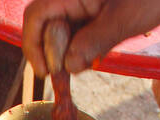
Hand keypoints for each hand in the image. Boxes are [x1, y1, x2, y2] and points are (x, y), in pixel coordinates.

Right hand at [21, 0, 159, 78]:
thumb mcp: (124, 20)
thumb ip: (92, 42)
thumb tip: (68, 67)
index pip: (35, 17)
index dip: (35, 47)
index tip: (48, 73)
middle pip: (47, 25)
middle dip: (58, 51)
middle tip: (79, 68)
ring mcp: (83, 0)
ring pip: (64, 28)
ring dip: (74, 49)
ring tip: (96, 56)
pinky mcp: (95, 5)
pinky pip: (80, 26)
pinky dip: (86, 41)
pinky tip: (102, 46)